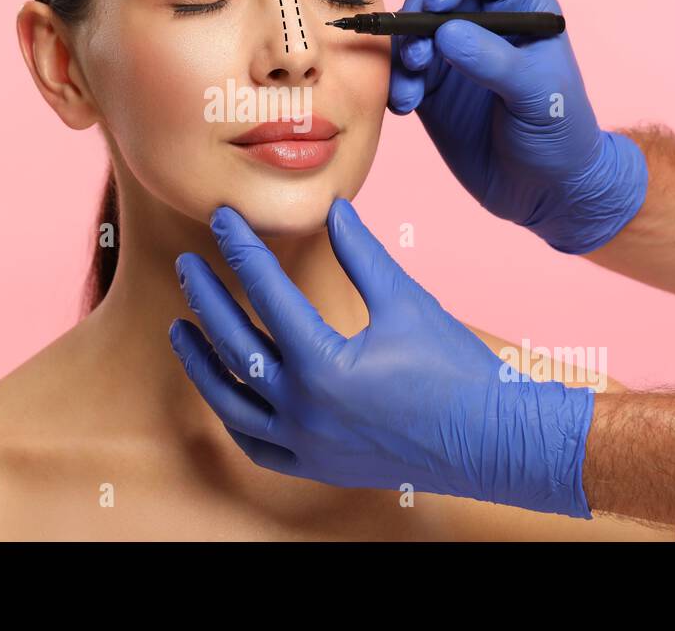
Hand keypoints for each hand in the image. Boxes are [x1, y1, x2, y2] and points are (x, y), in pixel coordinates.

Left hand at [169, 198, 595, 518]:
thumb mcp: (405, 301)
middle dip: (206, 300)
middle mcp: (304, 409)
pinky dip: (234, 418)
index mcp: (324, 364)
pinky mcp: (316, 465)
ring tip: (182, 329)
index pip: (266, 293)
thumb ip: (361, 254)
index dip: (241, 250)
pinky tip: (224, 391)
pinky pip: (256, 447)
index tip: (222, 221)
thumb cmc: (455, 369)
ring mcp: (306, 444)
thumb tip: (333, 209)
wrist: (492, 440)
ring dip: (201, 364)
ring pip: (231, 404)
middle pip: (235, 346)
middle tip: (187, 266)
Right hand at [388, 0, 646, 253]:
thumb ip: (494, 61)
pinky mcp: (429, 88)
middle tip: (419, 59)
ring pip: (407, 30)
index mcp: (520, 4)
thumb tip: (445, 32)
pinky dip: (393, 85)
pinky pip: (398, 72)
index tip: (438, 7)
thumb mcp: (538, 95)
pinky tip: (404, 108)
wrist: (548, 192)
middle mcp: (481, 20)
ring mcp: (451, 54)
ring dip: (399, 56)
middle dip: (415, 18)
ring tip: (410, 93)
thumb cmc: (561, 134)